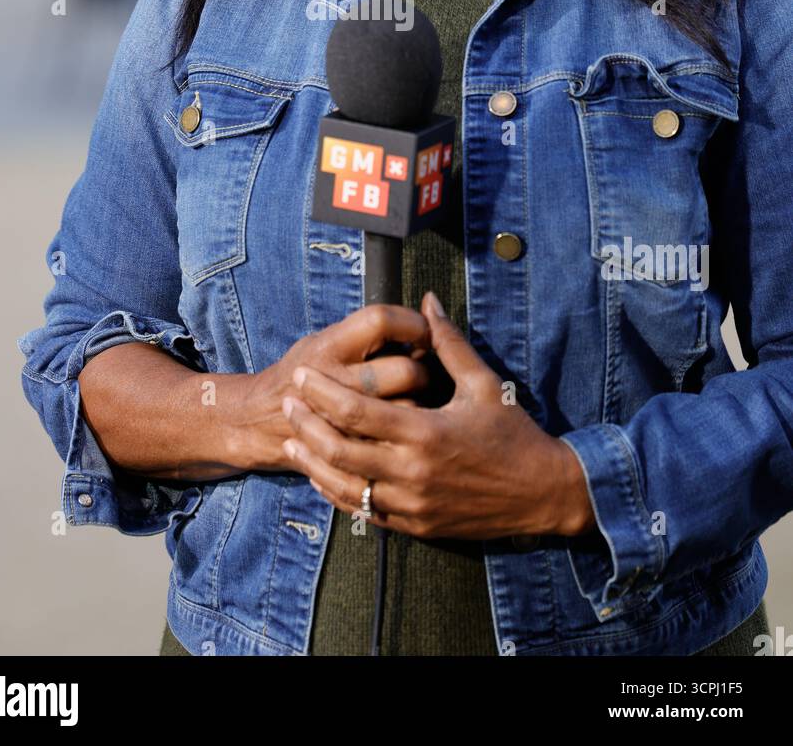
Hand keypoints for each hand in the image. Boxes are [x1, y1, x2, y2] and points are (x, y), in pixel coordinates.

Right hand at [231, 304, 431, 471]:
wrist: (259, 421)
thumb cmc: (299, 373)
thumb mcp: (320, 340)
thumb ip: (362, 333)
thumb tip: (414, 319)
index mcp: (330, 345)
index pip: (381, 321)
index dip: (410, 322)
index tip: (422, 329)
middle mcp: (337, 379)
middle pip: (403, 370)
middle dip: (422, 368)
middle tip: (424, 367)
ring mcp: (344, 419)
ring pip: (406, 409)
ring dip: (420, 403)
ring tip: (417, 397)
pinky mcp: (348, 450)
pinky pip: (394, 441)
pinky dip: (404, 432)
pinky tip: (403, 425)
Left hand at [281, 292, 595, 539]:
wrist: (544, 494)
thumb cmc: (514, 434)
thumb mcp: (483, 384)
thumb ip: (449, 343)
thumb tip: (428, 302)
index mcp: (426, 432)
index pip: (357, 411)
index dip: (322, 393)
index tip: (301, 375)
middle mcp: (413, 472)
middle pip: (339, 449)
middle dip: (306, 424)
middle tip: (285, 402)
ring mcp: (412, 504)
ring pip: (345, 486)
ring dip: (312, 461)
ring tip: (291, 438)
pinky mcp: (415, 526)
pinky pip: (363, 511)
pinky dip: (337, 492)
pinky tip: (322, 474)